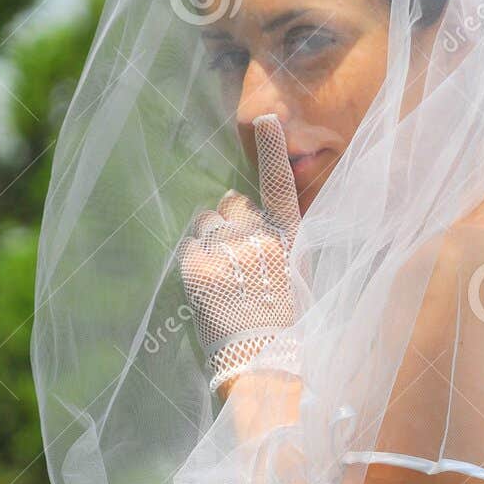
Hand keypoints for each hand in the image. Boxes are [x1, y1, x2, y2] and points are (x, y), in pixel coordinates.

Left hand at [177, 114, 299, 393]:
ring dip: (209, 239)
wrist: (263, 365)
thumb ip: (273, 242)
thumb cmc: (282, 326)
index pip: (279, 187)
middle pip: (232, 203)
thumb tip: (241, 209)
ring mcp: (228, 254)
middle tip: (236, 258)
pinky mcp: (199, 269)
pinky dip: (194, 261)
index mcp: (289, 242)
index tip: (266, 118)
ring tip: (223, 276)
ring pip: (206, 222)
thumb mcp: (294, 278)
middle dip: (229, 221)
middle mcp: (259, 240)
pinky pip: (188, 246)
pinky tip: (208, 286)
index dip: (271, 151)